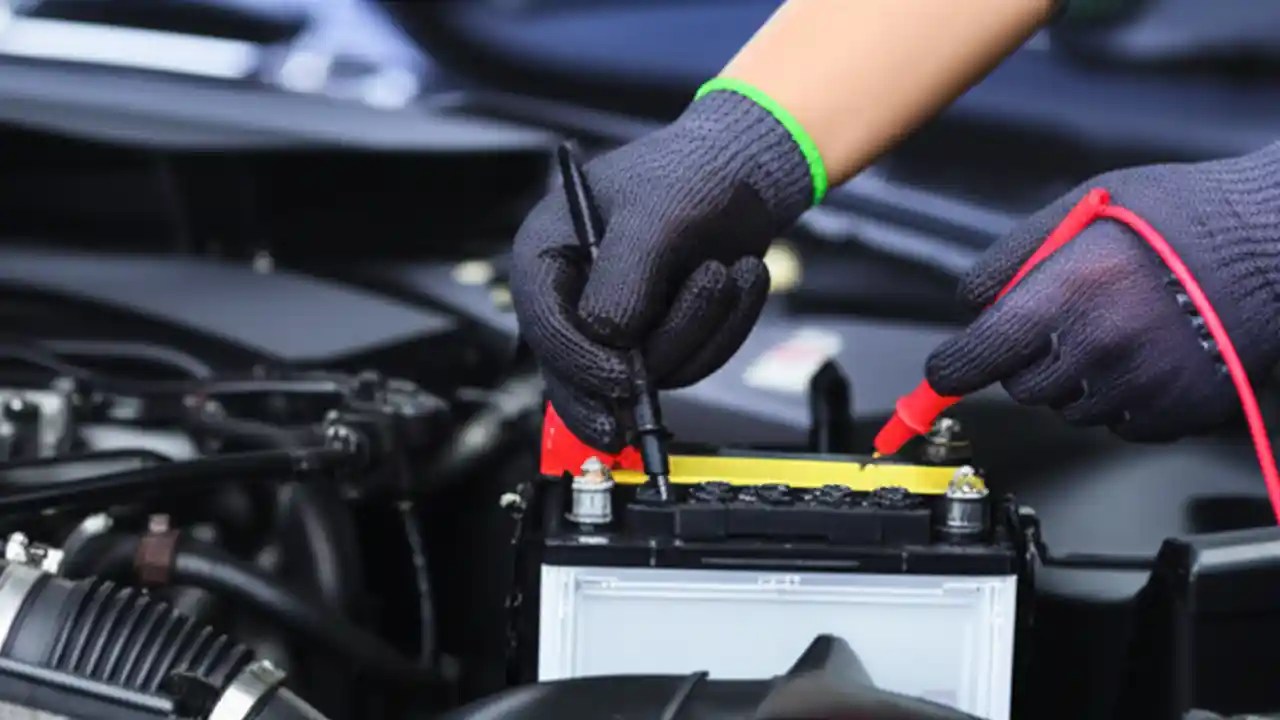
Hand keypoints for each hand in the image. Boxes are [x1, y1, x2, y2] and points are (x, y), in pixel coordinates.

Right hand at [512, 91, 813, 449]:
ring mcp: (617, 324)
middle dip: (634, 379)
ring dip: (699, 330)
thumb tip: (611, 339)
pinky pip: (688, 363)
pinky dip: (723, 331)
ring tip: (727, 271)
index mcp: (547, 257)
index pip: (546, 327)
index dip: (580, 363)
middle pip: (581, 374)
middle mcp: (573, 298)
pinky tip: (742, 282)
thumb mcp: (655, 214)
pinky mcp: (659, 338)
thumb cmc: (689, 174)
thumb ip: (626, 275)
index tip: (624, 380)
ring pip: (647, 373)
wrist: (744, 173)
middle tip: (654, 403)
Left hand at [925, 145, 1279, 440]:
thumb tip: (972, 304)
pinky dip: (1123, 399)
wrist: (1273, 240)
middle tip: (1069, 321)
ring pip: (1070, 409)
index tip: (941, 375)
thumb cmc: (1182, 216)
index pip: (978, 355)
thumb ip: (1015, 259)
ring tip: (1122, 330)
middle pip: (1023, 387)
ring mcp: (1142, 386)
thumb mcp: (1084, 209)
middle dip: (1029, 360)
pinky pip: (1120, 424)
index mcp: (1069, 290)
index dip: (950, 369)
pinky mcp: (1176, 414)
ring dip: (1078, 381)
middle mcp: (1102, 345)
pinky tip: (1150, 354)